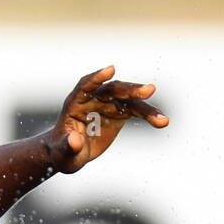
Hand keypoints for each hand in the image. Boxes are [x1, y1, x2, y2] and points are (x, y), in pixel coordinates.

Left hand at [45, 66, 168, 173]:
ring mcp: (108, 104)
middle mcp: (93, 99)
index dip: (96, 78)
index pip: (85, 86)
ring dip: (146, 106)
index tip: (110, 70)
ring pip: (128, 100)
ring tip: (162, 119)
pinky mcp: (119, 112)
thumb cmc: (61, 152)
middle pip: (112, 90)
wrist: (69, 153)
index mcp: (75, 103)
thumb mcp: (62, 153)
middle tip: (149, 90)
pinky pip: (136, 111)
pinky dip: (148, 116)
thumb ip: (68, 145)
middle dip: (130, 90)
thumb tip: (75, 140)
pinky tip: (162, 122)